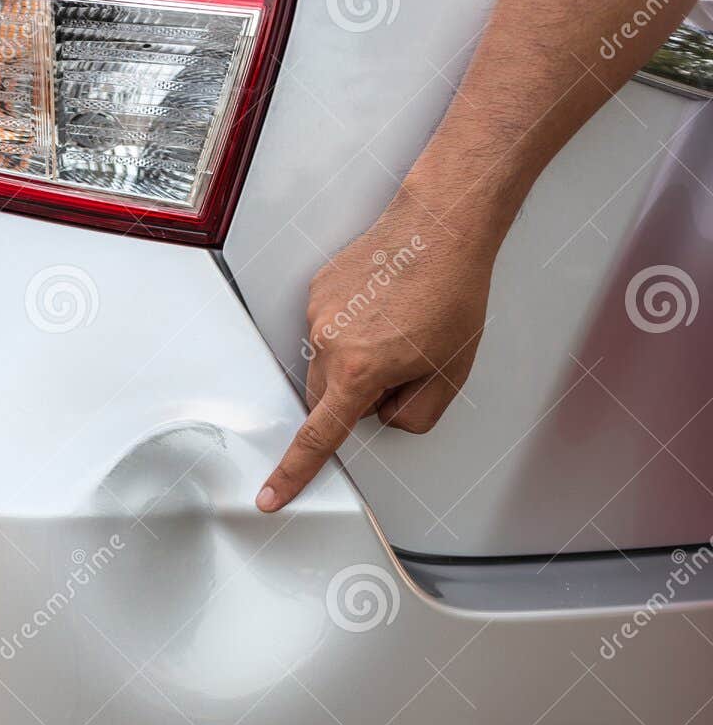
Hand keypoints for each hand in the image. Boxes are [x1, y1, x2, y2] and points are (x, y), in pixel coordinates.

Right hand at [256, 200, 494, 512]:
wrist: (440, 227)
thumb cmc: (451, 292)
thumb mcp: (451, 373)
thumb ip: (414, 414)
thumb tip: (385, 415)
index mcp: (359, 371)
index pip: (318, 437)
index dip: (293, 474)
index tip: (272, 497)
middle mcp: (329, 344)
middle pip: (328, 397)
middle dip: (359, 395)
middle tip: (405, 363)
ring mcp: (317, 314)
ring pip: (328, 363)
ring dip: (357, 358)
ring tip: (399, 324)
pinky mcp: (317, 290)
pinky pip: (328, 328)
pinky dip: (353, 327)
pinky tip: (384, 305)